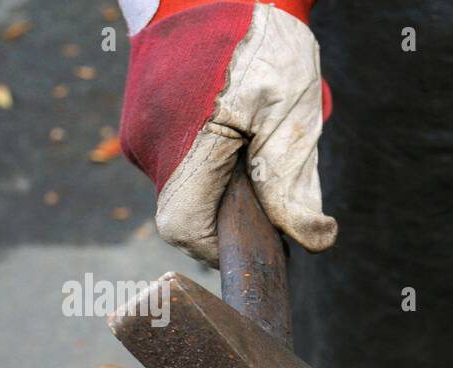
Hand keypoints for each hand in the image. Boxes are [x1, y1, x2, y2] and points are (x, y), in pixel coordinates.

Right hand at [118, 0, 336, 264]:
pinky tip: (237, 116)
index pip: (186, 231)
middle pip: (190, 209)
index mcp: (177, 148)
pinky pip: (182, 154)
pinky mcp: (144, 116)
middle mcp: (146, 145)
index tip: (262, 233)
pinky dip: (214, 150)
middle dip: (234, 203)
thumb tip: (312, 241)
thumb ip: (292, 183)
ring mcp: (140, 129)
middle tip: (269, 163)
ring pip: (189, 181)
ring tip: (255, 127)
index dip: (223, 244)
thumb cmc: (258, 39)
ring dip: (227, 173)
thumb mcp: (288, 114)